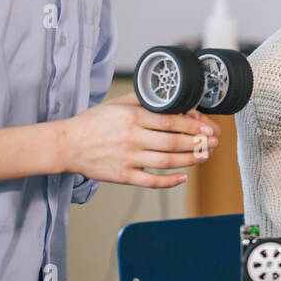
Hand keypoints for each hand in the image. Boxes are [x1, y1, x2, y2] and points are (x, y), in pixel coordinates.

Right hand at [57, 93, 219, 187]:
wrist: (67, 144)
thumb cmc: (93, 123)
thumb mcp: (116, 103)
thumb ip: (142, 100)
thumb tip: (169, 98)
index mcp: (132, 117)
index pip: (170, 121)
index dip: (194, 125)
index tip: (208, 127)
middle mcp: (132, 138)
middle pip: (174, 142)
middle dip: (199, 143)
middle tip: (213, 142)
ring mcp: (128, 159)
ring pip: (167, 162)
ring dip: (190, 160)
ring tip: (205, 156)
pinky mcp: (123, 176)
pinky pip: (151, 181)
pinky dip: (169, 181)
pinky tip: (183, 177)